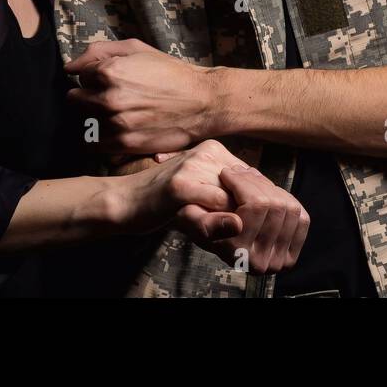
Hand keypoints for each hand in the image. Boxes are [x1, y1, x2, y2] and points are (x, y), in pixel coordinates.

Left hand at [66, 39, 221, 154]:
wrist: (204, 102)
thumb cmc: (172, 73)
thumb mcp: (138, 49)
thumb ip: (99, 51)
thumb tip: (69, 67)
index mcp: (110, 70)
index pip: (80, 75)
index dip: (94, 76)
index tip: (109, 81)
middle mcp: (109, 98)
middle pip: (75, 100)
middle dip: (88, 97)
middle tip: (109, 98)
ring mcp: (115, 123)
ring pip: (84, 122)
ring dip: (95, 119)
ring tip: (116, 114)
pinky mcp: (124, 144)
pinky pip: (93, 144)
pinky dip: (99, 139)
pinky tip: (115, 130)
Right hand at [114, 139, 308, 273]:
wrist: (123, 202)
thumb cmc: (164, 203)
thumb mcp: (203, 199)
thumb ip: (230, 197)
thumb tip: (263, 203)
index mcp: (215, 150)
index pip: (255, 176)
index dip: (261, 203)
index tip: (259, 224)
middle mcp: (208, 152)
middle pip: (250, 186)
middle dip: (253, 214)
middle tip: (247, 235)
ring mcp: (193, 166)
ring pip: (237, 197)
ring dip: (239, 221)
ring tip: (233, 237)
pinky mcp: (180, 186)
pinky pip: (216, 205)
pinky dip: (220, 223)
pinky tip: (215, 231)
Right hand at [208, 165, 309, 274]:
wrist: (215, 243)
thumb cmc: (200, 223)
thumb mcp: (190, 219)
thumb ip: (205, 222)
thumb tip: (237, 223)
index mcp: (238, 256)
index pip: (256, 205)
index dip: (243, 181)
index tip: (227, 171)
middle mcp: (262, 263)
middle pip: (275, 205)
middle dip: (257, 181)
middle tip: (240, 171)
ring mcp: (280, 261)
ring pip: (289, 208)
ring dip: (271, 188)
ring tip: (252, 180)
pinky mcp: (291, 255)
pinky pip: (301, 217)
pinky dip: (287, 201)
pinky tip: (267, 194)